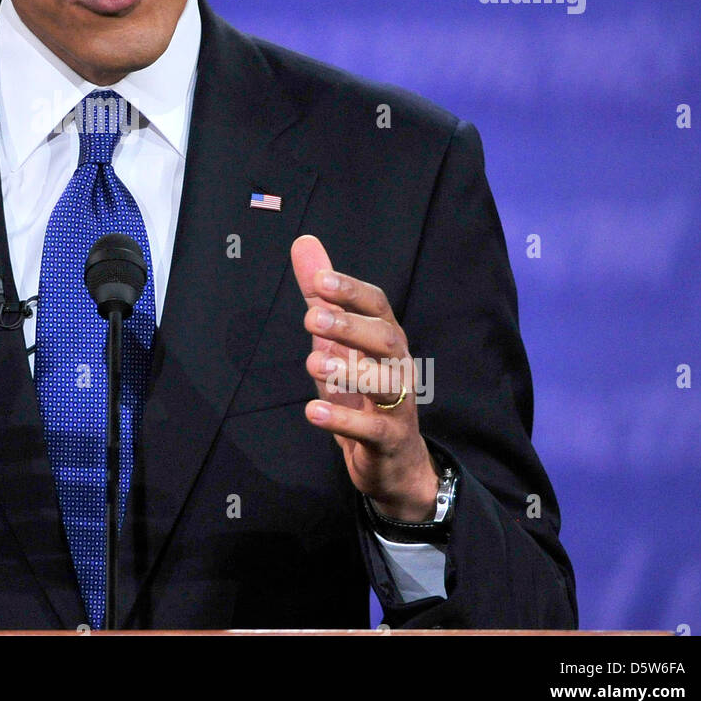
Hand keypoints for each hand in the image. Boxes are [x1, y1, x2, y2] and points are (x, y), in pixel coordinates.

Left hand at [290, 235, 438, 522]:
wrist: (393, 458)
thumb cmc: (362, 388)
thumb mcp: (338, 339)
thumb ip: (322, 295)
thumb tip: (303, 242)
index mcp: (385, 339)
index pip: (377, 306)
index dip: (351, 291)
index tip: (320, 280)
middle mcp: (397, 366)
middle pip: (385, 339)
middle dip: (351, 325)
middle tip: (312, 315)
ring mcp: (397, 404)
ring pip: (384, 383)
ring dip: (348, 370)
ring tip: (313, 361)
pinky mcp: (389, 439)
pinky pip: (371, 429)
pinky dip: (343, 419)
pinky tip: (313, 410)